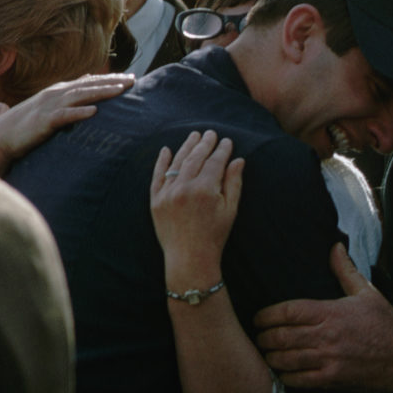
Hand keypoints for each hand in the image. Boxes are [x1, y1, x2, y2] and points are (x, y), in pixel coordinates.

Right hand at [0, 72, 134, 174]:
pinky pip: (64, 116)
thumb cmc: (27, 124)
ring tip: (120, 91)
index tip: (131, 78)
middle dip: (112, 82)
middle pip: (89, 85)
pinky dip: (78, 113)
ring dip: (100, 93)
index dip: (110, 79)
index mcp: (59, 91)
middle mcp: (56, 94)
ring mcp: (50, 106)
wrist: (1, 136)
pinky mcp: (44, 121)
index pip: (90, 82)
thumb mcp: (50, 105)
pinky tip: (94, 112)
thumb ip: (69, 93)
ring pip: (80, 97)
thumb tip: (88, 79)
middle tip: (133, 80)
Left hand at [150, 130, 245, 289]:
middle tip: (210, 133)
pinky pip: (157, 176)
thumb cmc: (215, 236)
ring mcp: (167, 194)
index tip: (227, 141)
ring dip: (186, 147)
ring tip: (194, 136)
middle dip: (205, 144)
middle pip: (195, 158)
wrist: (189, 259)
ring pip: (177, 163)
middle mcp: (184, 188)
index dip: (222, 150)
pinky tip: (166, 150)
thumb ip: (233, 183)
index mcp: (205, 190)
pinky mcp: (155, 201)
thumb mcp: (230, 210)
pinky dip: (161, 162)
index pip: (215, 162)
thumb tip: (238, 160)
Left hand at [254, 244, 392, 392]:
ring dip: (271, 357)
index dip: (267, 315)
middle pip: (281, 336)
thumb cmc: (387, 325)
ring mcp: (328, 359)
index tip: (258, 318)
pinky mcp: (332, 380)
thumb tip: (335, 247)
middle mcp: (326, 335)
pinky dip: (285, 377)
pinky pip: (299, 380)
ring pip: (286, 359)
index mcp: (331, 312)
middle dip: (264, 337)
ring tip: (265, 354)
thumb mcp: (367, 292)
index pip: (288, 310)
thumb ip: (345, 270)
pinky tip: (282, 373)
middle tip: (258, 337)